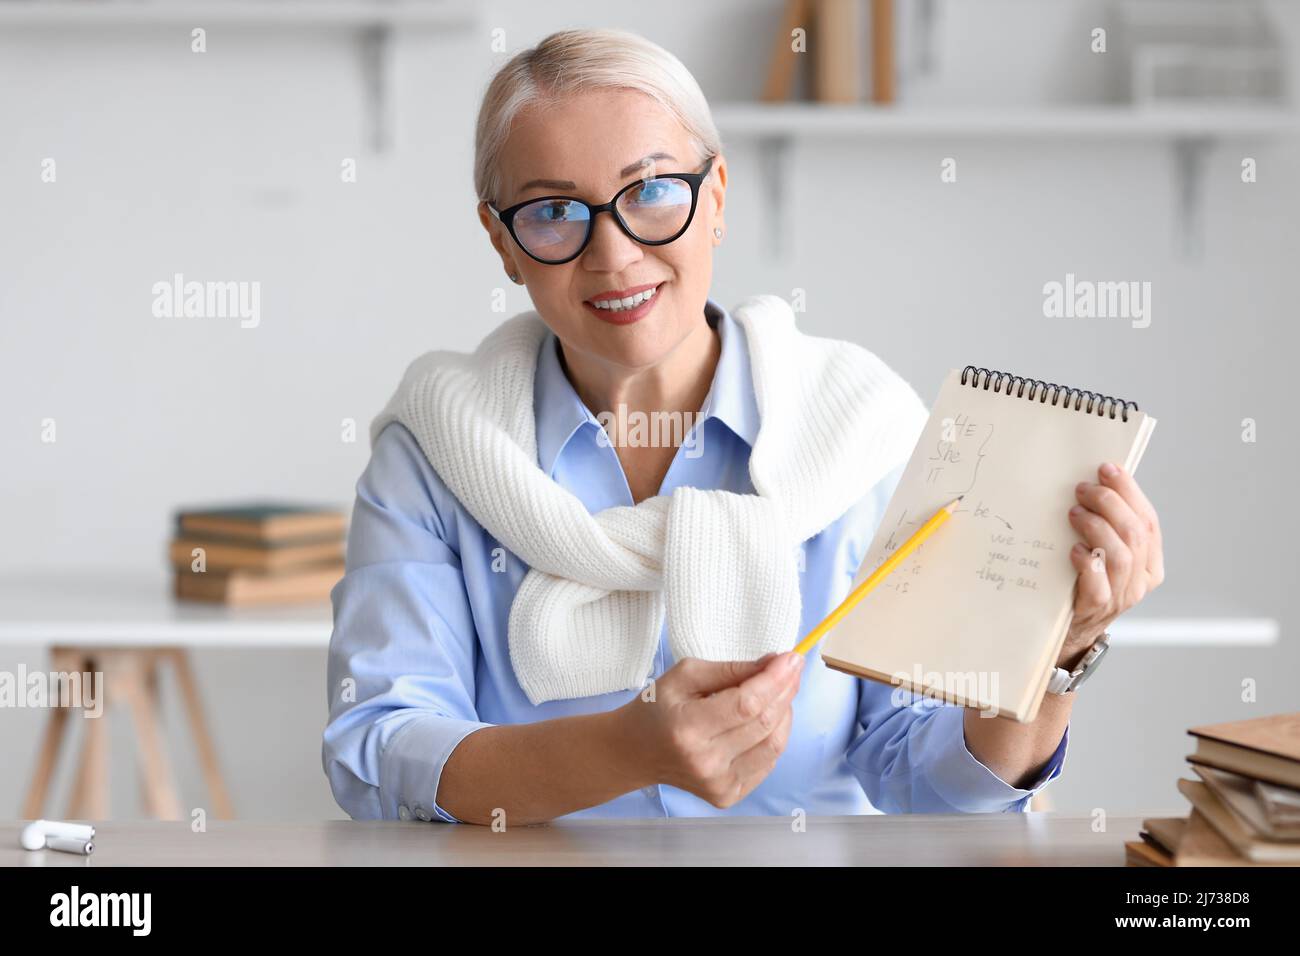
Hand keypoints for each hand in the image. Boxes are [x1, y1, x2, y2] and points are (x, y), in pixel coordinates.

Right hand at [616, 652, 803, 807]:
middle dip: (785, 690)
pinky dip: (774, 736)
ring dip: (785, 712)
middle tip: (792, 668)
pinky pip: (768, 763)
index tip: (792, 658)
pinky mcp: (728, 796)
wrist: (636, 752)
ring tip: (779, 692)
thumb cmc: (658, 707)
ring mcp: (719, 784)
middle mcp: (705, 762)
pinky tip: (765, 719)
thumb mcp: (685, 675)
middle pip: (764, 723)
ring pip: (774, 744)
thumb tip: (774, 664)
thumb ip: (730, 669)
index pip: (746, 704)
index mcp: (688, 728)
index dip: (775, 680)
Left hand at [1060, 461, 1164, 667]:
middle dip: (1110, 503)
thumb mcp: (1104, 556)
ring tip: (1074, 512)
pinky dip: (1088, 562)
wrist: (1071, 633)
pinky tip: (1074, 549)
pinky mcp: (1096, 610)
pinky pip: (1098, 584)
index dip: (1130, 492)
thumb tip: (1095, 482)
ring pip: (1121, 555)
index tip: (1107, 468)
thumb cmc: (1084, 584)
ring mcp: (1121, 597)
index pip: (1149, 521)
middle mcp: (1141, 581)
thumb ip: (1108, 528)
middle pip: (1135, 533)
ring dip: (1097, 526)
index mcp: (1150, 564)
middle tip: (1082, 488)